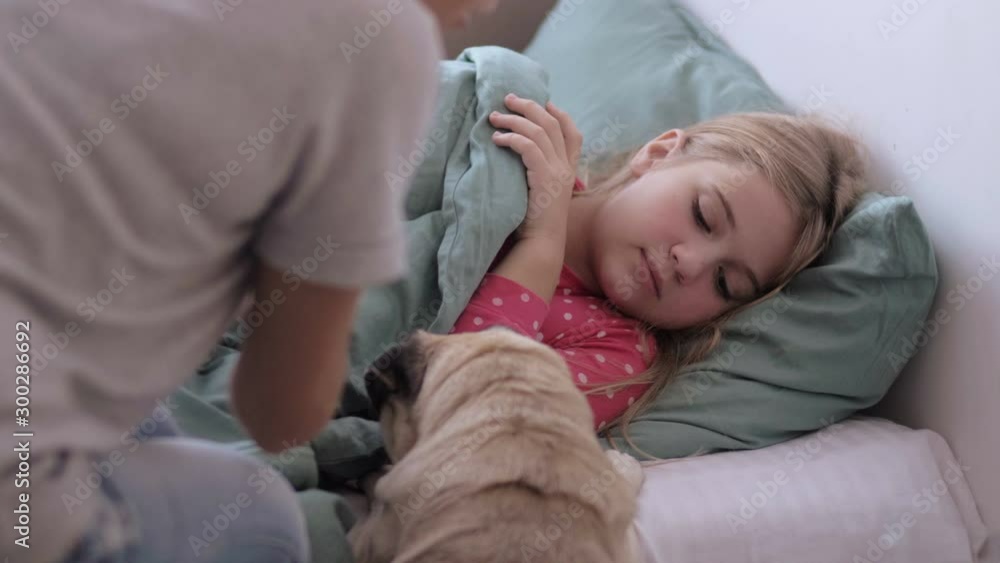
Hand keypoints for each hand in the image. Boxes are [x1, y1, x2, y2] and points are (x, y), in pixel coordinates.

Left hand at [490, 94, 582, 242]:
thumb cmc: (534, 223)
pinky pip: (528, 146)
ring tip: (494, 117)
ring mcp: (558, 171)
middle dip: (530, 106)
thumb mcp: (539, 192)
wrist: (541, 243)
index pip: (573, 134)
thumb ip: (536, 173)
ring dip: (514, 119)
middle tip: (508, 99)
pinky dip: (512, 137)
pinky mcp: (545, 176)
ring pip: (539, 130)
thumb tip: (516, 156)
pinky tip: (496, 139)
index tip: (544, 102)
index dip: (560, 115)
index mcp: (568, 171)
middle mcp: (566, 167)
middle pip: (552, 124)